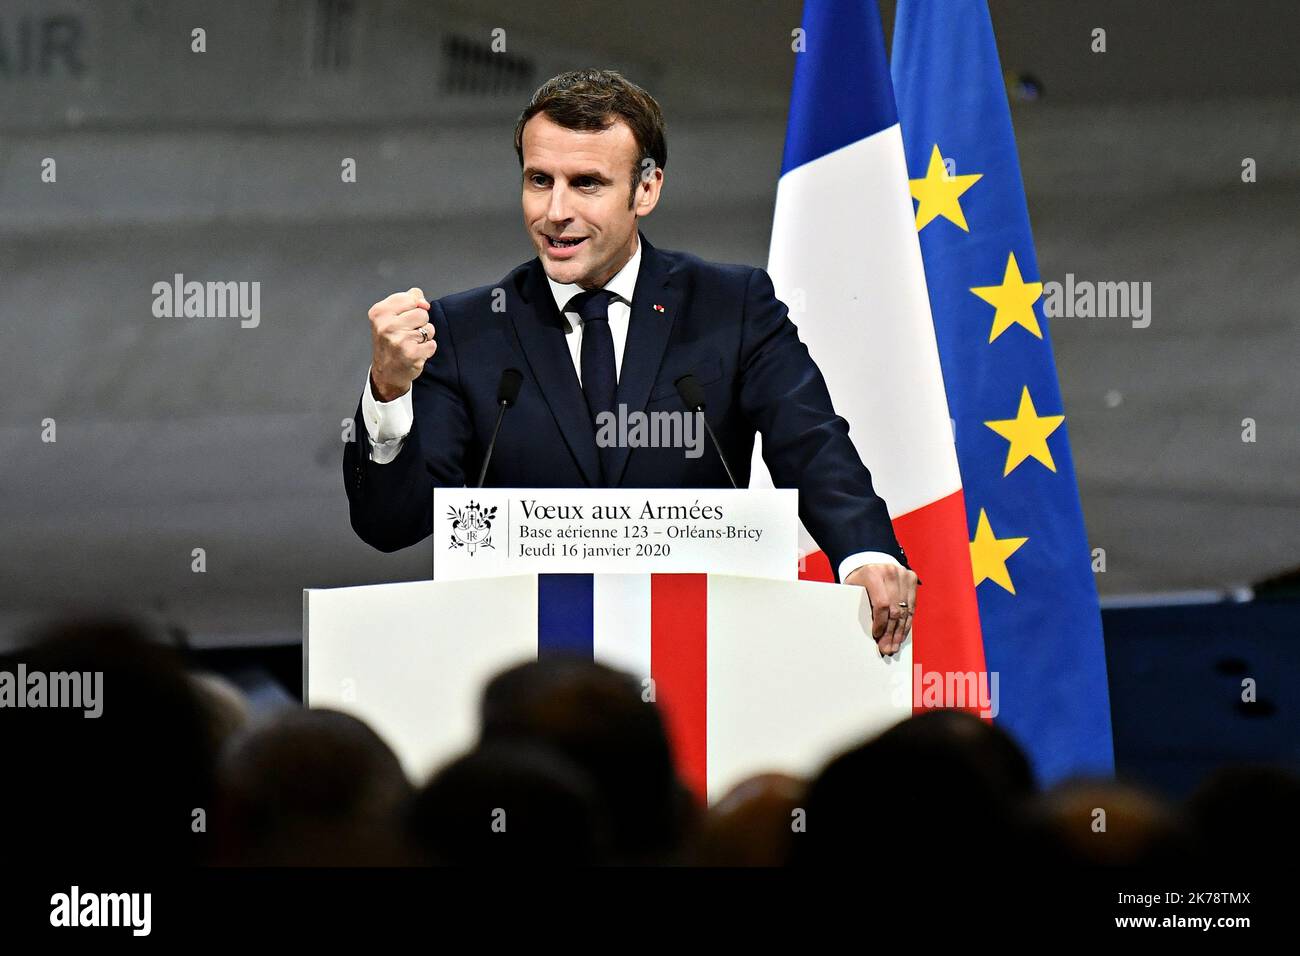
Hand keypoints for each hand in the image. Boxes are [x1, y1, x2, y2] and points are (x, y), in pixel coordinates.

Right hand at [368, 287, 434, 401]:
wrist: (386, 372)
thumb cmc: (390, 342)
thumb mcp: (390, 316)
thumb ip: (408, 301)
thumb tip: (423, 302)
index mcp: (380, 312)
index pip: (411, 297)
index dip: (413, 308)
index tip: (403, 319)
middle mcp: (387, 325)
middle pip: (423, 313)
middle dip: (420, 323)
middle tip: (407, 334)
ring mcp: (399, 340)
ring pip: (429, 328)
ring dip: (424, 337)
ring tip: (411, 344)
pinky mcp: (411, 354)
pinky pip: (432, 344)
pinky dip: (427, 350)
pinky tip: (415, 353)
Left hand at [845, 562, 917, 654]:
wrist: (869, 559)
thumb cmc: (858, 578)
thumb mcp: (852, 588)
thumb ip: (858, 605)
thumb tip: (863, 633)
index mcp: (873, 574)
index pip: (882, 604)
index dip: (881, 623)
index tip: (877, 636)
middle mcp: (891, 572)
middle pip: (895, 609)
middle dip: (891, 632)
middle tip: (887, 649)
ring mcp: (903, 574)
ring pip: (905, 610)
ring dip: (900, 631)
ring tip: (895, 646)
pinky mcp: (911, 578)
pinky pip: (911, 606)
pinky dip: (906, 622)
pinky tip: (901, 635)